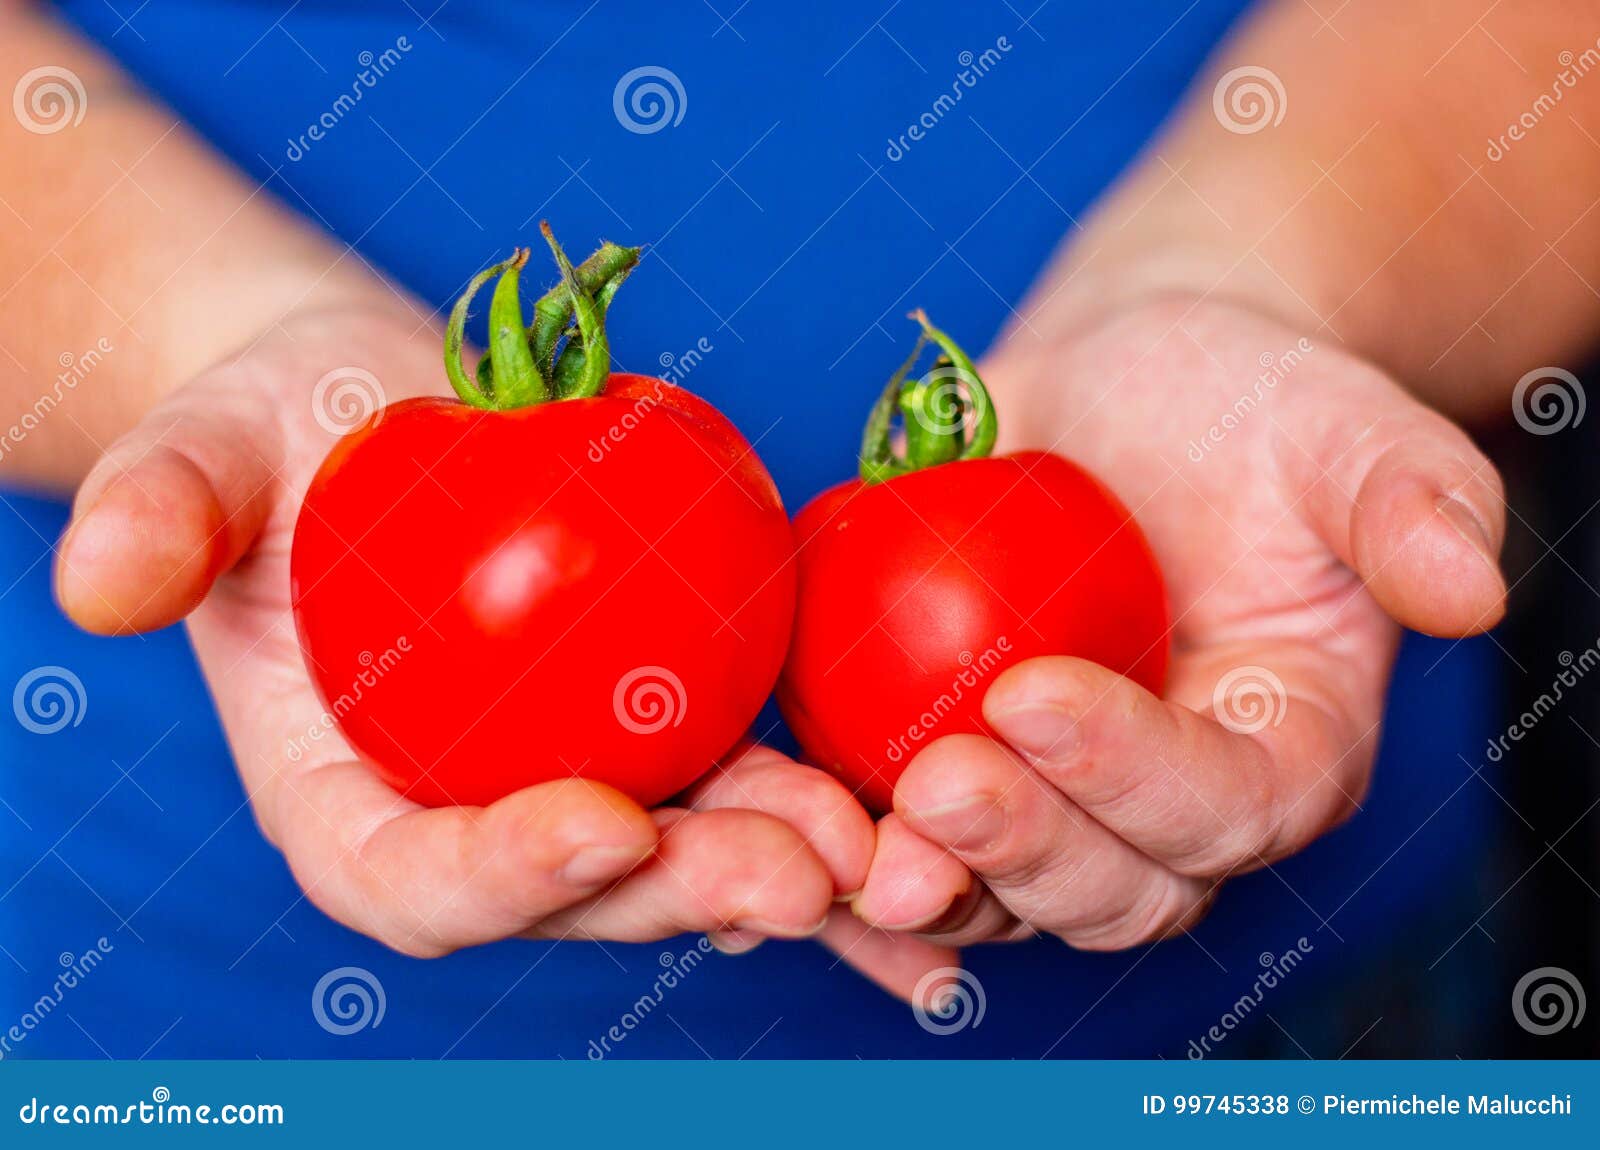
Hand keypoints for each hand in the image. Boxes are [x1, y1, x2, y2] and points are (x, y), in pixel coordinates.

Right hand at [53, 305, 897, 967]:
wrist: (391, 413)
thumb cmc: (283, 433)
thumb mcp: (203, 448)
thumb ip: (156, 511)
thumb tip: (97, 579)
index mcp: (358, 811)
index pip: (419, 879)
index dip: (506, 874)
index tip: (602, 823)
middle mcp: (486, 825)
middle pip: (588, 897)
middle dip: (691, 894)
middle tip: (799, 873)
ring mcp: (592, 785)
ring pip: (699, 854)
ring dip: (797, 864)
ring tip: (891, 853)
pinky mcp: (678, 731)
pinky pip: (765, 775)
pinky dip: (843, 807)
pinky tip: (933, 822)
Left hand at [848, 294, 1507, 948]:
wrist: (1128, 392)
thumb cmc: (1249, 406)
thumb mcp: (1347, 427)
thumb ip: (1414, 503)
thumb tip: (1472, 592)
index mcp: (1280, 750)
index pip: (1222, 804)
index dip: (1131, 772)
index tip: (1031, 692)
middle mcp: (1168, 805)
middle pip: (1111, 887)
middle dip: (1024, 851)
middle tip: (937, 785)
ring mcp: (1057, 800)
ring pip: (999, 894)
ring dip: (927, 886)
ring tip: (854, 844)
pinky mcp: (958, 765)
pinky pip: (903, 837)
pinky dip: (845, 846)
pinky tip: (785, 821)